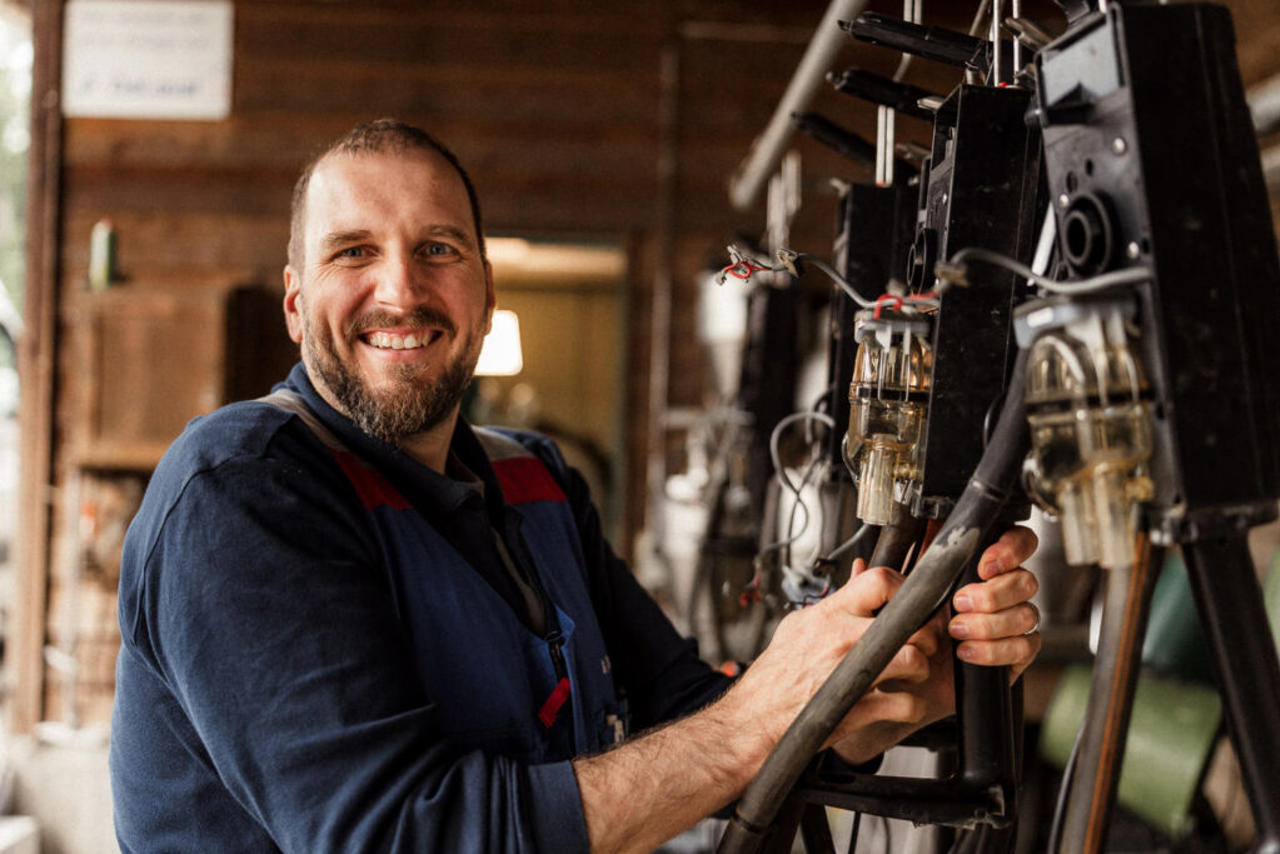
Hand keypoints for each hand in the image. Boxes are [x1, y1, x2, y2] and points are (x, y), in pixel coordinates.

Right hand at [720, 565, 938, 758]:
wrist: (752, 720)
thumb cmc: (773, 679)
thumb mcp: (796, 628)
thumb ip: (831, 604)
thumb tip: (856, 577)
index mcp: (827, 615)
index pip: (878, 580)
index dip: (903, 589)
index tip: (910, 603)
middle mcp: (840, 639)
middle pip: (908, 621)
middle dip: (924, 633)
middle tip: (920, 642)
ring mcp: (850, 674)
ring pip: (914, 660)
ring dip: (921, 669)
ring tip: (911, 674)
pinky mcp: (857, 709)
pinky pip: (905, 703)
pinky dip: (910, 706)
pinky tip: (898, 703)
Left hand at [832, 525, 1041, 762]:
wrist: (910, 681)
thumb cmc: (908, 634)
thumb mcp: (893, 605)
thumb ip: (881, 581)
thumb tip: (861, 563)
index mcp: (977, 569)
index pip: (1015, 543)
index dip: (1010, 548)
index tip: (983, 564)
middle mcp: (1001, 593)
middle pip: (1025, 580)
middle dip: (994, 592)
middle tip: (960, 603)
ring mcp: (1012, 623)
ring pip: (1027, 613)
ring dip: (990, 623)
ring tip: (956, 631)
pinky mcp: (1016, 654)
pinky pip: (1026, 647)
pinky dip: (995, 650)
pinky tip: (966, 654)